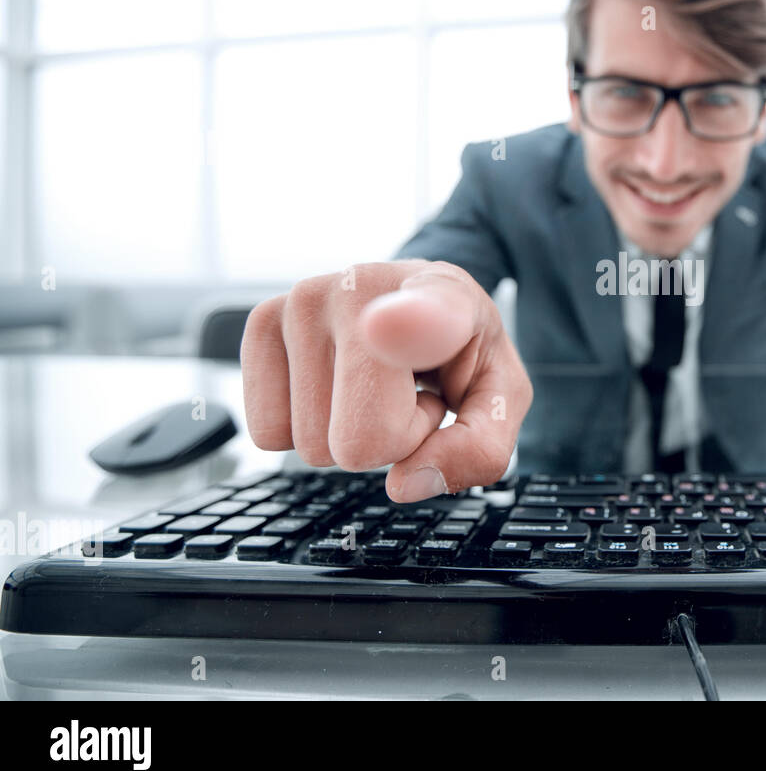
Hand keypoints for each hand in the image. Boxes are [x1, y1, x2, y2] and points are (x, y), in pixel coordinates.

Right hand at [240, 260, 532, 501]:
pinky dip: (307, 427)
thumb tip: (403, 483)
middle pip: (359, 443)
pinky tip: (337, 384)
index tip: (386, 327)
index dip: (407, 327)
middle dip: (391, 440)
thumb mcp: (498, 399)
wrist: (420, 300)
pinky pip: (268, 434)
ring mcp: (303, 302)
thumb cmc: (460, 350)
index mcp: (446, 297)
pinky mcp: (261, 323)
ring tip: (377, 383)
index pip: (424, 316)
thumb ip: (477, 449)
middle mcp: (363, 287)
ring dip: (350, 431)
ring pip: (311, 447)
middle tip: (410, 392)